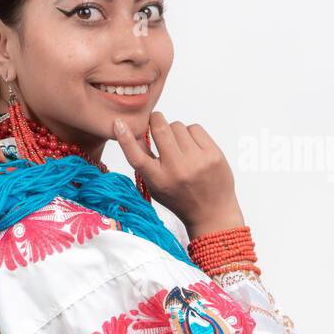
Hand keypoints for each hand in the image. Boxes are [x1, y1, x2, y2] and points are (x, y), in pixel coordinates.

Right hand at [113, 112, 244, 236]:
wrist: (212, 212)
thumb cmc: (179, 197)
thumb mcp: (155, 186)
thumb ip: (144, 161)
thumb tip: (132, 131)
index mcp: (158, 180)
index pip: (137, 157)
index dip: (125, 138)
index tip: (119, 123)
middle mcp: (177, 170)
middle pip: (160, 129)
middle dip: (155, 120)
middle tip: (156, 122)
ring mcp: (197, 161)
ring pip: (177, 126)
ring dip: (174, 131)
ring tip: (179, 146)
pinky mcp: (214, 155)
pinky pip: (195, 128)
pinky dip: (191, 133)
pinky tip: (192, 147)